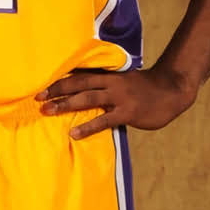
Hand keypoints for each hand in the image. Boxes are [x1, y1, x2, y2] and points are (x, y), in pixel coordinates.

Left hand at [35, 68, 197, 139]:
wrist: (172, 90)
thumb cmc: (144, 88)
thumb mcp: (122, 81)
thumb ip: (104, 85)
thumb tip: (81, 92)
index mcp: (107, 75)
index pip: (78, 76)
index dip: (59, 81)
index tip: (41, 86)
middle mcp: (110, 84)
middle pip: (78, 84)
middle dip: (56, 91)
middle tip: (37, 98)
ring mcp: (119, 97)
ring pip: (87, 99)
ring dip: (65, 105)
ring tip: (48, 111)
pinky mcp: (127, 113)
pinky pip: (103, 120)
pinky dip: (87, 127)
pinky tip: (74, 134)